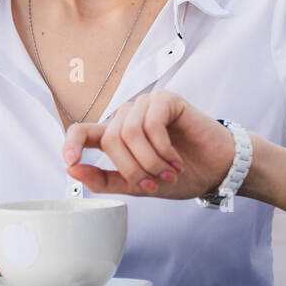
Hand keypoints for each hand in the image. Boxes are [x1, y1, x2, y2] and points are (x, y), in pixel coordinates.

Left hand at [61, 89, 238, 199]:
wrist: (216, 170)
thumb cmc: (180, 176)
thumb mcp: (138, 186)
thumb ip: (105, 180)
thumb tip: (72, 170)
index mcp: (116, 137)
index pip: (82, 131)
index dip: (71, 143)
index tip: (69, 162)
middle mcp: (127, 117)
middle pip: (111, 140)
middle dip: (133, 169)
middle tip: (156, 184)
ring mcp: (145, 106)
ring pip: (129, 133)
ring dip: (150, 161)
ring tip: (169, 173)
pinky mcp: (165, 99)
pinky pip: (151, 124)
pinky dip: (162, 148)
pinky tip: (175, 159)